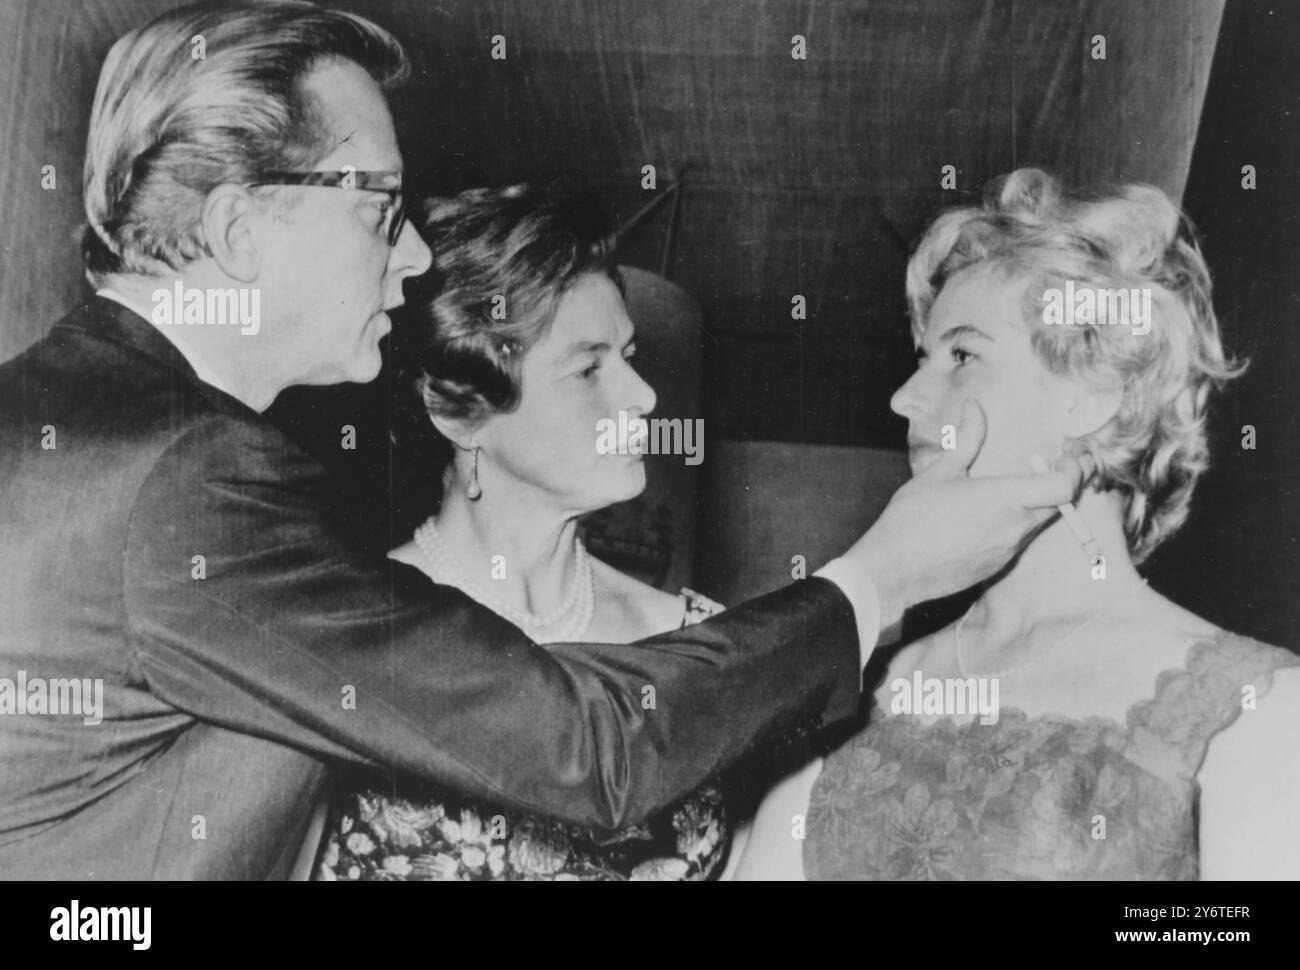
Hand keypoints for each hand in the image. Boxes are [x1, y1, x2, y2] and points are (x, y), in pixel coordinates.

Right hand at [844, 399, 1088, 629]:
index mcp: (1005, 499)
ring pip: (1036, 523)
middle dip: (1061, 483)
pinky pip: (1016, 542)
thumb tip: (974, 407)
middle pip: (1058, 505)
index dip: (1077, 470)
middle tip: (1055, 464)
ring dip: (1036, 505)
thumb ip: (967, 439)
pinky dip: (1014, 525)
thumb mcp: (940, 471)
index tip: (1073, 456)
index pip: (1064, 487)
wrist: (894, 570)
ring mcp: (1007, 551)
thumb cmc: (914, 518)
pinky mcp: (996, 567)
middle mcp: (1014, 527)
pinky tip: (988, 518)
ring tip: (1016, 488)